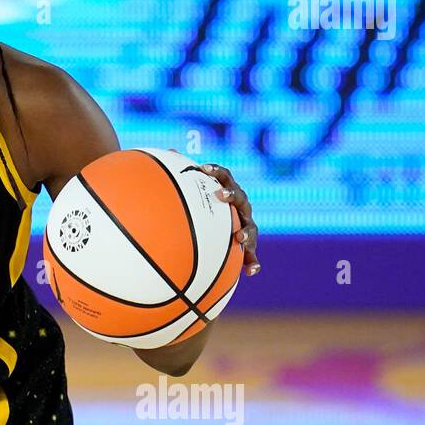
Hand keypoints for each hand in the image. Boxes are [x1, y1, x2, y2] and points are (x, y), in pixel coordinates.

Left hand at [169, 150, 260, 276]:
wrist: (221, 225)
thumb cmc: (205, 205)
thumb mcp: (193, 191)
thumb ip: (182, 174)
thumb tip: (170, 152)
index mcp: (227, 190)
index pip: (224, 176)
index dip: (215, 170)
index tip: (203, 168)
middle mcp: (240, 205)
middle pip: (239, 197)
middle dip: (231, 195)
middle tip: (221, 195)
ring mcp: (246, 224)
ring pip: (251, 227)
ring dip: (247, 232)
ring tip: (240, 238)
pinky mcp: (248, 244)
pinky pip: (253, 254)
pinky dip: (253, 262)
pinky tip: (251, 272)